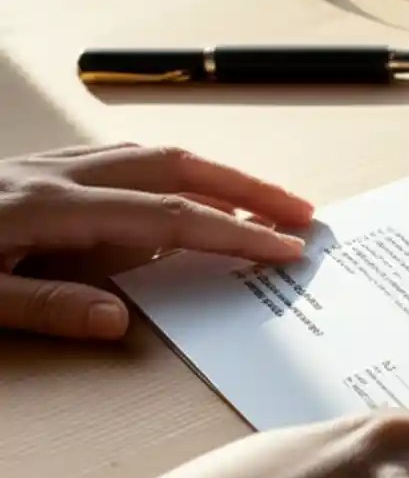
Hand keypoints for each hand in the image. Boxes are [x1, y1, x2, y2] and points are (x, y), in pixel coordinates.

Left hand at [0, 143, 313, 339]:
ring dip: (215, 175)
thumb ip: (45, 306)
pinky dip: (173, 171)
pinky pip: (124, 158)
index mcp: (50, 208)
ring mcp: (50, 165)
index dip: (233, 232)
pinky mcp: (39, 168)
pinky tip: (186, 189)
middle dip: (248, 189)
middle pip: (178, 167)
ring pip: (154, 156)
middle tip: (301, 212)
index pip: (167, 216)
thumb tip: (118, 321)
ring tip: (259, 202)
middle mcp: (59, 175)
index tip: (283, 249)